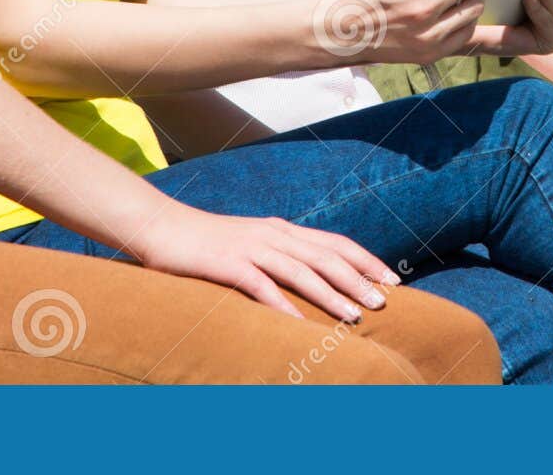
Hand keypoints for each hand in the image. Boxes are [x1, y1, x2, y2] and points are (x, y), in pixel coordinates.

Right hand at [135, 204, 400, 322]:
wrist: (162, 227)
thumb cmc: (207, 243)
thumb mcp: (251, 245)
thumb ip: (278, 257)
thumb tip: (309, 280)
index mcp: (283, 230)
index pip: (335, 243)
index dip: (365, 260)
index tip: (391, 279)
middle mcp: (274, 235)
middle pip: (326, 257)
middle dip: (358, 279)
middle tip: (384, 301)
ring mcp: (252, 248)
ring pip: (302, 271)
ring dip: (331, 295)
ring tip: (355, 316)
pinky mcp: (228, 264)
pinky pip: (261, 287)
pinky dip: (283, 306)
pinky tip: (299, 325)